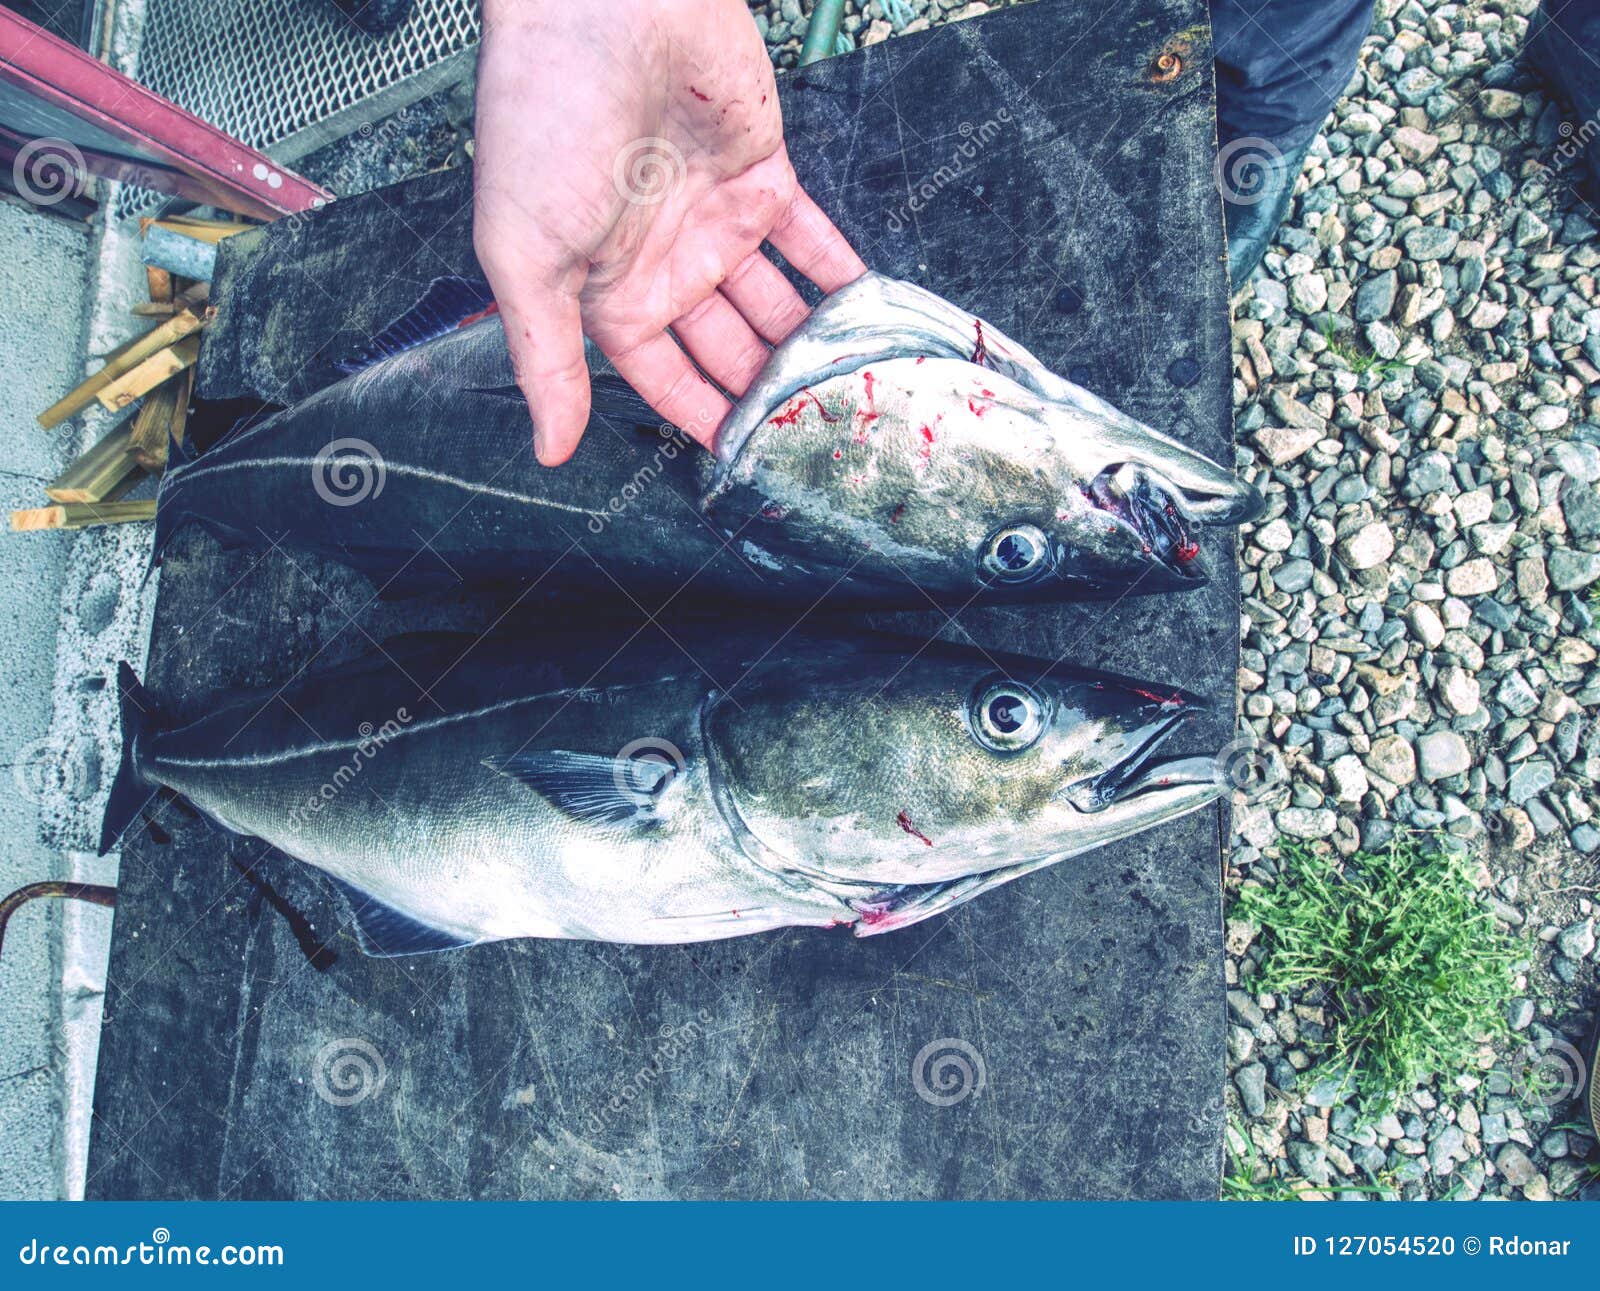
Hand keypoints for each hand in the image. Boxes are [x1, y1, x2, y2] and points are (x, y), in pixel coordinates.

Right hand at [473, 0, 866, 464]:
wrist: (602, 5)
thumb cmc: (542, 117)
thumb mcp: (523, 257)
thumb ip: (545, 357)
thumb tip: (548, 448)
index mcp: (605, 288)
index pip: (664, 376)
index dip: (703, 416)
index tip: (749, 456)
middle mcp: (665, 260)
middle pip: (728, 348)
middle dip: (765, 388)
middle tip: (814, 431)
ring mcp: (717, 216)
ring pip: (775, 303)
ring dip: (809, 345)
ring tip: (849, 389)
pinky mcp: (764, 173)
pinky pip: (811, 241)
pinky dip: (839, 279)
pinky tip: (866, 320)